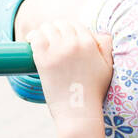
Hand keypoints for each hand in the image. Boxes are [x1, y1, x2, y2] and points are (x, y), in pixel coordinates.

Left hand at [26, 19, 112, 134]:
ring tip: (41, 39)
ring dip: (44, 32)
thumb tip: (100, 35)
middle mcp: (73, 43)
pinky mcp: (44, 59)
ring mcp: (57, 50)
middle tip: (51, 39)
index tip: (64, 37)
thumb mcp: (107, 69)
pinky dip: (32, 37)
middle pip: (61, 24)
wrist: (79, 113)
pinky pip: (35, 37)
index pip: (76, 25)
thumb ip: (106, 48)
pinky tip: (30, 41)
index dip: (69, 29)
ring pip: (47, 28)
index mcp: (89, 43)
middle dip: (56, 29)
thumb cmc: (93, 94)